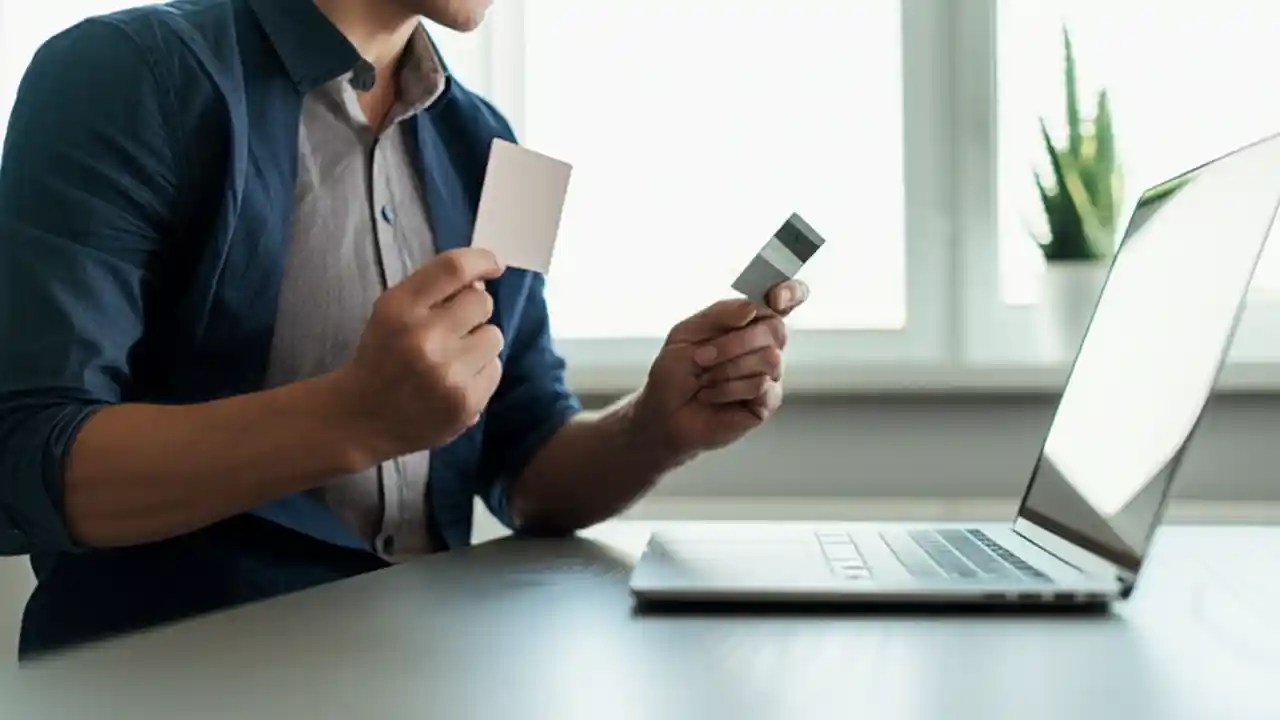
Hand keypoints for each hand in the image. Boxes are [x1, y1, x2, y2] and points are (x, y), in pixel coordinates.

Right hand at [331, 248, 506, 464]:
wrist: (361, 418)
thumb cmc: (381, 357)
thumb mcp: (391, 313)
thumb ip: (432, 291)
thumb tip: (482, 279)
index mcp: (400, 309)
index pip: (454, 268)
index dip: (482, 259)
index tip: (494, 264)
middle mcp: (425, 338)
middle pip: (482, 301)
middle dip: (472, 311)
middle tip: (451, 329)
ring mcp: (448, 374)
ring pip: (494, 336)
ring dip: (478, 343)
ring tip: (451, 359)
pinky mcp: (466, 402)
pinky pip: (495, 369)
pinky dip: (479, 372)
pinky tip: (454, 382)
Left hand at [634, 280, 808, 459]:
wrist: (664, 412)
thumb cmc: (675, 372)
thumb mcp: (687, 333)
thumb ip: (719, 315)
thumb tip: (752, 307)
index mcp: (749, 321)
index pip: (787, 298)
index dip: (791, 291)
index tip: (776, 298)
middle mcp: (765, 345)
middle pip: (776, 328)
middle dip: (734, 342)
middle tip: (701, 357)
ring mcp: (769, 374)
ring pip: (770, 358)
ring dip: (727, 368)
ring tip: (704, 379)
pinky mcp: (767, 402)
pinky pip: (761, 386)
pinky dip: (728, 389)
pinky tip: (711, 395)